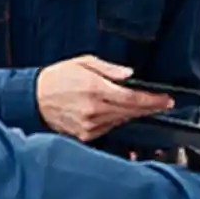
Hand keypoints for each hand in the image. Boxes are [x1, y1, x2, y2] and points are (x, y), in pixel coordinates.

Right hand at [36, 55, 172, 140]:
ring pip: (122, 121)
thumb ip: (109, 69)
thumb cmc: (57, 78)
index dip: (152, 100)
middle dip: (149, 107)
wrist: (33, 98)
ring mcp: (90, 125)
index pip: (133, 97)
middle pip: (131, 111)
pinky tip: (117, 113)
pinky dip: (116, 120)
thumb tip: (129, 74)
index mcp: (95, 90)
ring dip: (133, 113)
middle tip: (162, 103)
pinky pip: (109, 129)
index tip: (166, 100)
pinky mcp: (85, 136)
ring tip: (141, 105)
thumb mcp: (83, 63)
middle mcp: (94, 110)